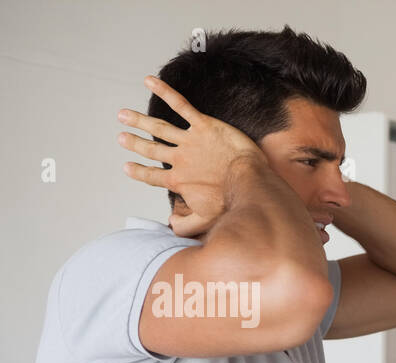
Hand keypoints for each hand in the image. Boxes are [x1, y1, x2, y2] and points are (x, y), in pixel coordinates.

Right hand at [116, 75, 265, 235]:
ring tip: (123, 115)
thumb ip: (186, 226)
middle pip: (151, 149)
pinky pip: (181, 105)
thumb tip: (171, 227)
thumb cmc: (232, 203)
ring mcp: (190, 141)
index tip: (127, 168)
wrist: (251, 182)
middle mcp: (180, 160)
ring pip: (159, 127)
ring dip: (139, 120)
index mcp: (179, 181)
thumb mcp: (206, 221)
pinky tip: (150, 80)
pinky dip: (165, 91)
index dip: (139, 172)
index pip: (153, 177)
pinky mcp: (204, 125)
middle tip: (121, 138)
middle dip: (135, 144)